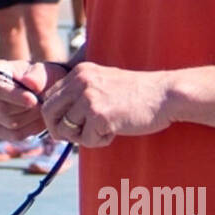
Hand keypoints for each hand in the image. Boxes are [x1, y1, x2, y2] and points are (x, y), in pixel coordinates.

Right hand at [0, 59, 68, 140]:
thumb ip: (37, 76)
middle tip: (43, 104)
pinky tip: (39, 121)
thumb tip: (28, 82)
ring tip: (42, 109)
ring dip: (30, 118)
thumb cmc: (38, 77)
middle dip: (26, 109)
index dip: (14, 97)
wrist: (40, 88)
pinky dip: (30, 129)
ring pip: (9, 123)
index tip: (33, 100)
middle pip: (2, 108)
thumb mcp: (42, 71)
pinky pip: (13, 134)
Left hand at [38, 62, 173, 148]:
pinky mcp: (99, 116)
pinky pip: (86, 140)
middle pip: (48, 112)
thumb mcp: (104, 83)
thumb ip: (81, 94)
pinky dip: (99, 142)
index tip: (70, 125)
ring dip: (82, 137)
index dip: (56, 116)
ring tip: (103, 131)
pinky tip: (115, 132)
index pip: (50, 97)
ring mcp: (89, 98)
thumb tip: (59, 119)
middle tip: (77, 136)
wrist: (166, 95)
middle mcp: (80, 82)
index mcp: (80, 72)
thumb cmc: (138, 94)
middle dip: (59, 129)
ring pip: (66, 129)